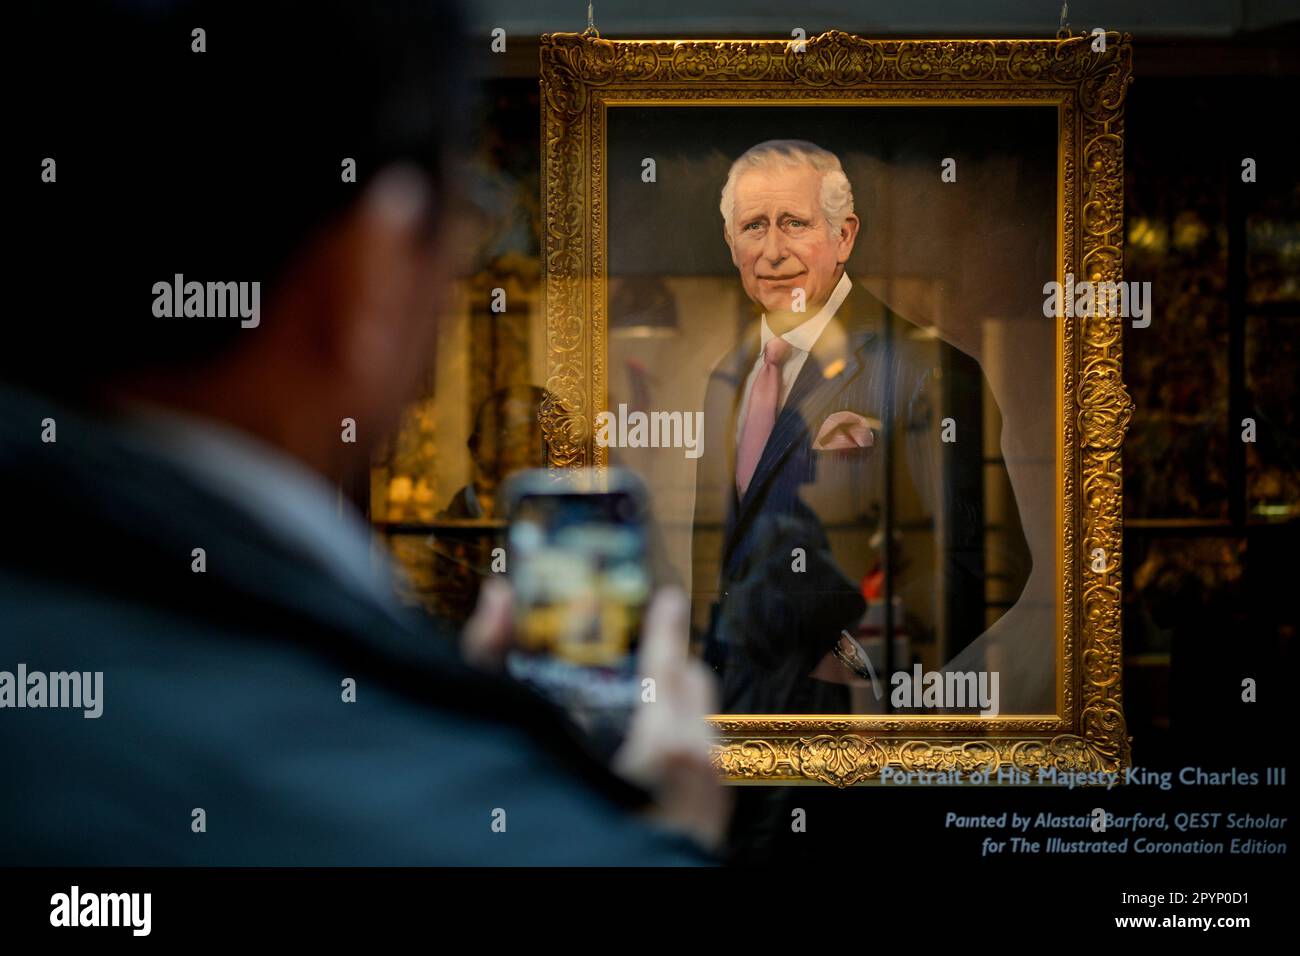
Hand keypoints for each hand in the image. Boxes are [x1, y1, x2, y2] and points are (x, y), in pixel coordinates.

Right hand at [462, 581, 731, 851]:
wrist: (594, 876)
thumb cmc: (556, 824)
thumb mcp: (518, 742)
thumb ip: (496, 667)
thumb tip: (498, 602)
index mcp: (660, 746)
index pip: (668, 663)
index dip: (664, 624)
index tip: (667, 600)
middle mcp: (696, 767)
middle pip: (694, 685)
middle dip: (669, 662)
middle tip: (639, 654)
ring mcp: (711, 795)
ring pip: (704, 721)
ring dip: (678, 705)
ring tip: (640, 707)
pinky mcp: (714, 820)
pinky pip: (709, 761)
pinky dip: (685, 742)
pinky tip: (652, 753)